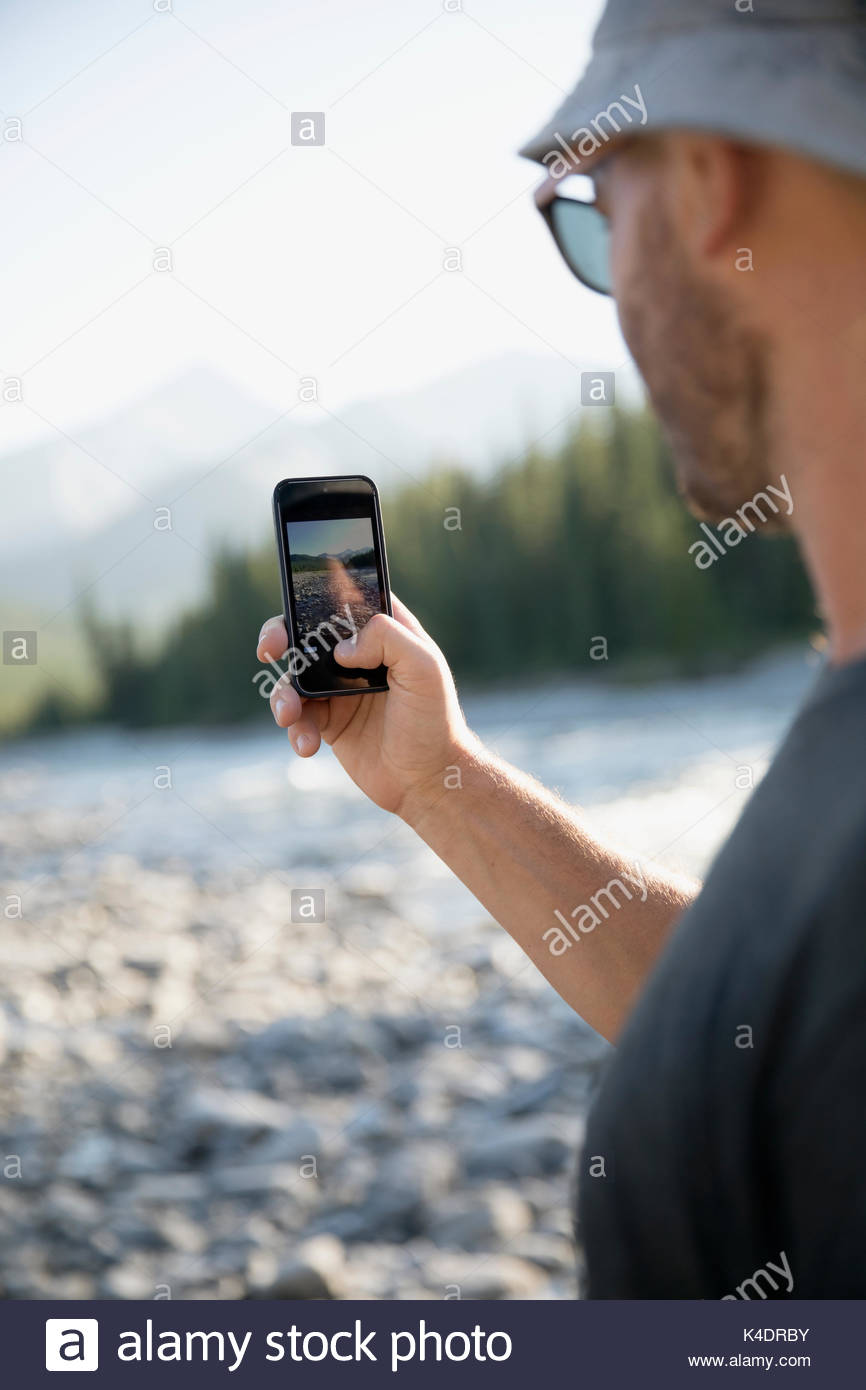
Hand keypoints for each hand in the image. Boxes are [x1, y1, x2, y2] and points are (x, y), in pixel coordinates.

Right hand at [255, 596, 474, 818]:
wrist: (428, 781)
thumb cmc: (435, 721)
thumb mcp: (425, 669)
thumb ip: (389, 638)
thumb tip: (341, 647)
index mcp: (385, 633)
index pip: (345, 598)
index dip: (316, 595)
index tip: (296, 608)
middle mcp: (359, 656)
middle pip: (306, 632)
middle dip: (279, 636)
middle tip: (269, 650)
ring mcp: (340, 688)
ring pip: (293, 677)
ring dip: (282, 694)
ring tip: (289, 715)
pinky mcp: (329, 721)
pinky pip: (297, 716)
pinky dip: (295, 729)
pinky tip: (307, 746)